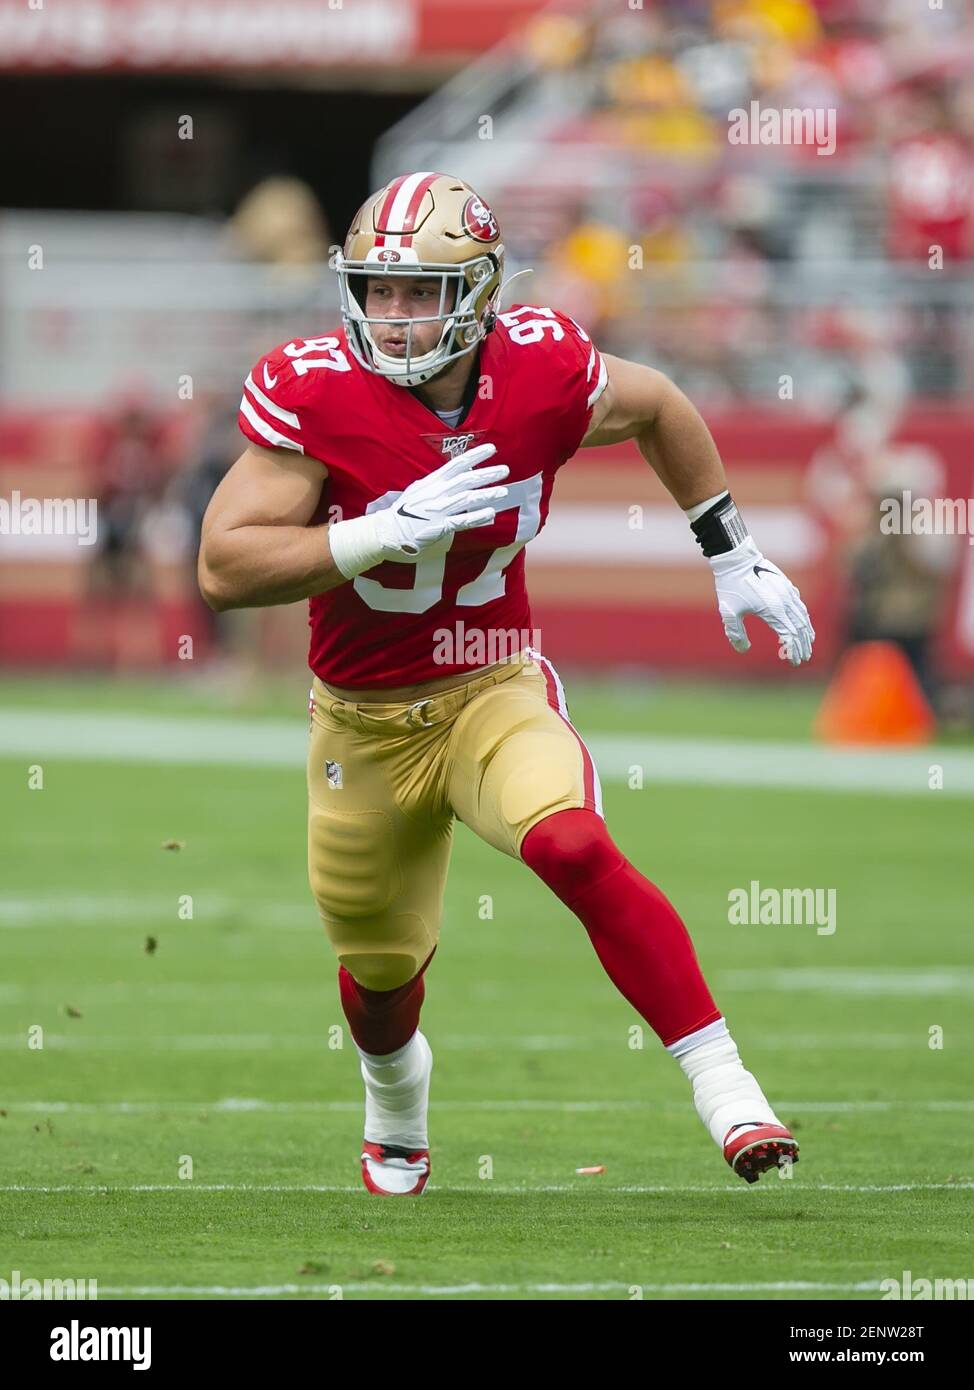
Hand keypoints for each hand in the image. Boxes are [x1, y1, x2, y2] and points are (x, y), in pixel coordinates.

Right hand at [375, 443, 507, 557]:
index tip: (491, 449)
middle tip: (505, 469)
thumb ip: (436, 483)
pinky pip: (462, 520)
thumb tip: (451, 476)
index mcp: (433, 482)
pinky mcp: (440, 526)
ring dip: (487, 494)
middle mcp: (438, 492)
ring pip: (468, 498)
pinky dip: (477, 516)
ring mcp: (439, 509)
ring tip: (503, 491)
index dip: (475, 455)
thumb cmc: (403, 511)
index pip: (457, 464)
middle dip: (487, 473)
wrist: (387, 529)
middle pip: (467, 479)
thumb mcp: (419, 490)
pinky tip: (491, 514)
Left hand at [708, 538, 814, 665]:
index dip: (792, 650)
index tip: (793, 661)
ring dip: (806, 633)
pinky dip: (804, 618)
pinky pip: (800, 605)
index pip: (788, 635)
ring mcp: (788, 592)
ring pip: (803, 616)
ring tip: (808, 645)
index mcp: (771, 610)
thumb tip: (743, 649)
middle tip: (803, 658)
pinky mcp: (787, 585)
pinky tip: (804, 624)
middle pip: (799, 628)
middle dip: (802, 645)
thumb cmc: (731, 586)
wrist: (737, 559)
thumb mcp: (728, 612)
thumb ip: (735, 632)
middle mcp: (784, 602)